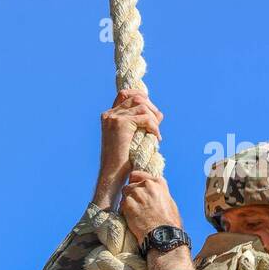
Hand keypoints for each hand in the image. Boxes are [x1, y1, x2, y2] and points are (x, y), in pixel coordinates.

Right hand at [93, 89, 161, 208]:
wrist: (112, 175)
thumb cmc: (123, 162)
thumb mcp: (133, 138)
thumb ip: (141, 124)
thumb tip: (159, 113)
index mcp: (109, 116)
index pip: (125, 94)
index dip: (141, 96)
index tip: (152, 111)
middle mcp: (109, 114)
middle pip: (136, 98)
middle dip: (151, 109)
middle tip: (157, 126)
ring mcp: (113, 117)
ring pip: (142, 106)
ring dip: (154, 119)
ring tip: (156, 133)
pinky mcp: (120, 123)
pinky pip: (144, 118)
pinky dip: (154, 126)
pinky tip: (156, 137)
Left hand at [120, 169, 181, 245]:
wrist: (163, 235)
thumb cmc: (169, 223)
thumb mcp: (169, 203)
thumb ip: (158, 194)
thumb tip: (153, 195)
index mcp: (158, 183)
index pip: (139, 175)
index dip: (135, 181)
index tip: (135, 187)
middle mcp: (146, 185)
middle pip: (130, 185)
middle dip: (132, 194)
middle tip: (137, 206)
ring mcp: (135, 193)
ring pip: (125, 194)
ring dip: (127, 202)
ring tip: (135, 214)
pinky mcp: (127, 204)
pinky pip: (121, 205)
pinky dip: (124, 211)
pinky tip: (132, 219)